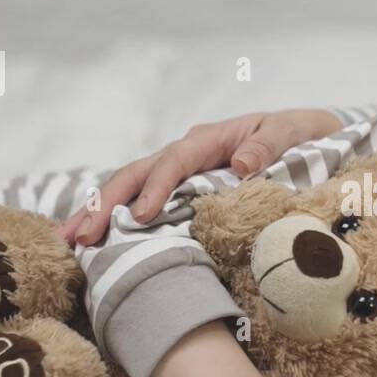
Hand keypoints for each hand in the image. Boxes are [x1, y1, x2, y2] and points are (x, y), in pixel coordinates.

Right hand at [57, 108, 343, 245]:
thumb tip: (241, 163)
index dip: (155, 187)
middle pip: (137, 174)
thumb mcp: (291, 133)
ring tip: (71, 240)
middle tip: (79, 235)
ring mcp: (180, 173)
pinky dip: (118, 220)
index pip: (174, 162)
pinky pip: (144, 202)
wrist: (305, 136)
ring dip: (100, 213)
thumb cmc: (298, 135)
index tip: (140, 216)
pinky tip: (97, 243)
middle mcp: (187, 154)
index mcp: (210, 140)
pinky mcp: (182, 191)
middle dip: (105, 203)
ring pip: (131, 188)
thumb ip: (269, 145)